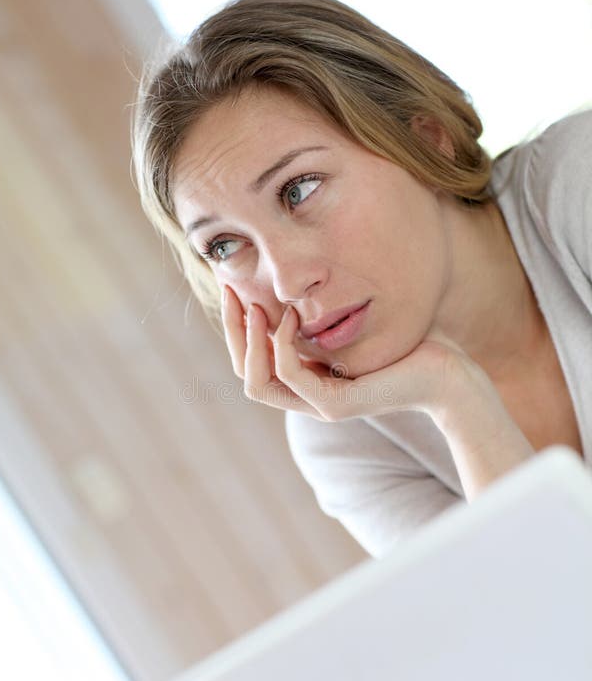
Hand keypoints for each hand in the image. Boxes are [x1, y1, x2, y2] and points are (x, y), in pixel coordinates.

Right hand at [221, 286, 484, 421]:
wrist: (452, 374)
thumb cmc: (412, 343)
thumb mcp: (357, 319)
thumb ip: (323, 310)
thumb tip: (296, 276)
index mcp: (308, 379)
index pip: (251, 360)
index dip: (234, 325)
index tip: (232, 284)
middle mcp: (308, 396)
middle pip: (244, 372)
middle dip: (231, 329)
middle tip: (230, 289)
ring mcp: (320, 404)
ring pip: (257, 382)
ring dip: (248, 340)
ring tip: (254, 304)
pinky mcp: (337, 403)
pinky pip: (290, 375)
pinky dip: (281, 345)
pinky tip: (291, 316)